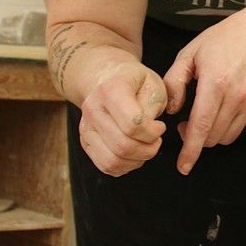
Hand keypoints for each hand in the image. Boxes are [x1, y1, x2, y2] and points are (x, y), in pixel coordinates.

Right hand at [78, 60, 167, 175]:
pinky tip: (135, 152)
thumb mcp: (153, 83)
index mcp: (110, 90)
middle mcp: (92, 110)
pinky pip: (107, 166)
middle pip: (122, 146)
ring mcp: (86, 128)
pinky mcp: (85, 143)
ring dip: (137, 160)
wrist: (107, 78)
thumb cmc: (135, 82)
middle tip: (156, 139)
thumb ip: (153, 105)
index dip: (153, 131)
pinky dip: (126, 166)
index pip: (133, 124)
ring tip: (147, 146)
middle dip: (148, 149)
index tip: (160, 126)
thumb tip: (149, 129)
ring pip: (113, 161)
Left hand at [162, 5, 245, 174]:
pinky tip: (225, 105)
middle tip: (186, 123)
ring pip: (227, 137)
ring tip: (206, 115)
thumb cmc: (224, 39)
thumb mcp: (191, 52)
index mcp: (215, 83)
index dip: (190, 150)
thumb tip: (171, 111)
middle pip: (212, 137)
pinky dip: (228, 124)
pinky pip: (241, 127)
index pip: (200, 126)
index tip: (182, 168)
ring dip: (212, 134)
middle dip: (196, 139)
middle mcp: (237, 97)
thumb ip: (174, 82)